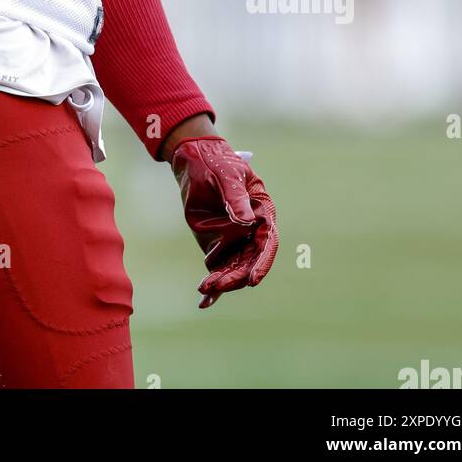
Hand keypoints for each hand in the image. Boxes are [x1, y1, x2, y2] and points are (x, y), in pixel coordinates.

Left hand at [171, 136, 277, 309]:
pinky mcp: (216, 244)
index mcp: (262, 212)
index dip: (262, 262)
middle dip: (236, 276)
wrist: (194, 159)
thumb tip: (246, 221)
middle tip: (218, 285)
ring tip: (205, 289)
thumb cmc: (216, 163)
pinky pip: (217, 268)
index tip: (253, 279)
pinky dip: (213, 286)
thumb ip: (236, 197)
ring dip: (223, 281)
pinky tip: (205, 302)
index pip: (267, 243)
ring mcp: (234, 239)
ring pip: (234, 268)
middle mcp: (251, 231)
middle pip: (249, 261)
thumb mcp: (227, 176)